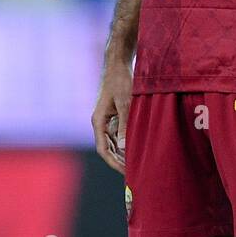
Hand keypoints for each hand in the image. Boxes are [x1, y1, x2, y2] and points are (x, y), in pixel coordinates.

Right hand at [91, 59, 132, 173]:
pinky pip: (117, 134)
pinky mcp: (113, 114)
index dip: (114, 163)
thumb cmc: (121, 81)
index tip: (127, 172)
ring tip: (137, 164)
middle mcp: (100, 122)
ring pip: (113, 142)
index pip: (104, 150)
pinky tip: (136, 148)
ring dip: (122, 153)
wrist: (118, 64)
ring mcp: (106, 119)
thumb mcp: (125, 103)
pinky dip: (125, 142)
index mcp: (98, 121)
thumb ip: (124, 125)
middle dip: (119, 161)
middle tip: (134, 173)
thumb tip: (124, 147)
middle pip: (107, 149)